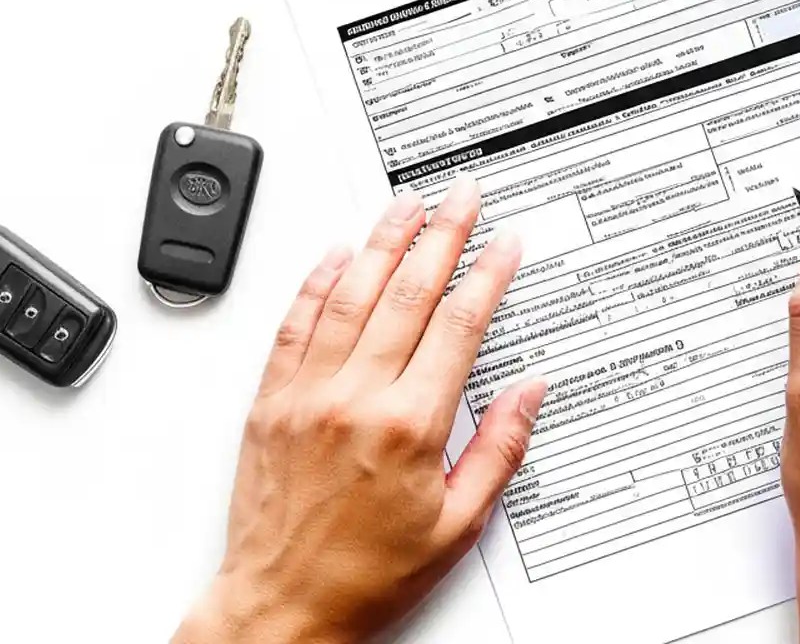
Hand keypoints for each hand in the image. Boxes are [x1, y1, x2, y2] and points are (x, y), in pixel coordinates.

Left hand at [173, 177, 545, 643]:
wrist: (280, 607)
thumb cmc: (365, 577)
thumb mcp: (456, 526)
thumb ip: (498, 449)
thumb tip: (529, 389)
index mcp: (410, 427)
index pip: (459, 326)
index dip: (488, 275)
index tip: (505, 244)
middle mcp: (355, 398)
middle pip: (409, 293)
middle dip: (443, 234)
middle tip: (462, 196)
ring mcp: (306, 394)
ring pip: (350, 294)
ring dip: (383, 241)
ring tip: (406, 204)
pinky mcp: (269, 401)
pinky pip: (294, 324)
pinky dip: (316, 283)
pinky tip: (336, 255)